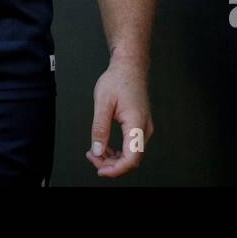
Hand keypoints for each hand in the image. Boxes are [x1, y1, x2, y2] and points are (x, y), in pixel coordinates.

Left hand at [87, 55, 152, 177]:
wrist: (129, 67)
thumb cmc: (118, 80)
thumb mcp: (102, 102)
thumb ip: (99, 128)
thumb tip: (97, 151)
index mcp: (136, 123)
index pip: (131, 158)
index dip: (116, 169)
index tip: (100, 170)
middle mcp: (144, 128)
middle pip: (132, 160)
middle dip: (111, 165)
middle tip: (92, 158)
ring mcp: (144, 128)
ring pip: (132, 155)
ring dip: (114, 160)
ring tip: (95, 153)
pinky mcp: (140, 127)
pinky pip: (131, 147)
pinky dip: (117, 152)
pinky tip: (104, 148)